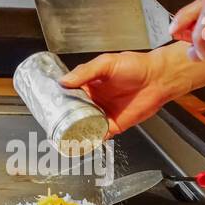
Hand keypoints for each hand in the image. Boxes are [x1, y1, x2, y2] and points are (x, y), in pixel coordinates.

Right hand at [59, 49, 189, 135]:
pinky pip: (99, 135)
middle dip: (63, 118)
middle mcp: (95, 100)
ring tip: (61, 135)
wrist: (158, 79)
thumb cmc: (135, 66)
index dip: (58, 99)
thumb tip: (64, 81)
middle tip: (52, 122)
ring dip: (74, 131)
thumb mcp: (106, 63)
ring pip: (84, 125)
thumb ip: (85, 72)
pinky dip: (90, 139)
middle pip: (74, 112)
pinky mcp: (114, 125)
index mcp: (90, 84)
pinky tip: (81, 141)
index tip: (47, 103)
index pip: (69, 94)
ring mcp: (104, 114)